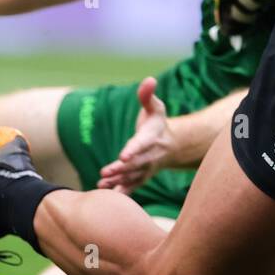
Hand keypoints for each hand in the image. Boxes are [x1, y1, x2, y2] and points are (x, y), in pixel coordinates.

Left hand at [97, 77, 172, 193]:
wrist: (172, 145)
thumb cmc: (157, 123)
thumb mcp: (156, 107)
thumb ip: (148, 95)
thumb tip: (149, 79)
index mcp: (152, 137)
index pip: (142, 144)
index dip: (133, 149)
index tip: (124, 155)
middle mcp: (150, 155)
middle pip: (136, 164)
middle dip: (121, 169)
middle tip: (106, 172)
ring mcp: (146, 169)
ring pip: (132, 177)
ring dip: (118, 181)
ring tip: (102, 184)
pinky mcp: (141, 177)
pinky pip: (132, 186)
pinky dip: (122, 192)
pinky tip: (108, 195)